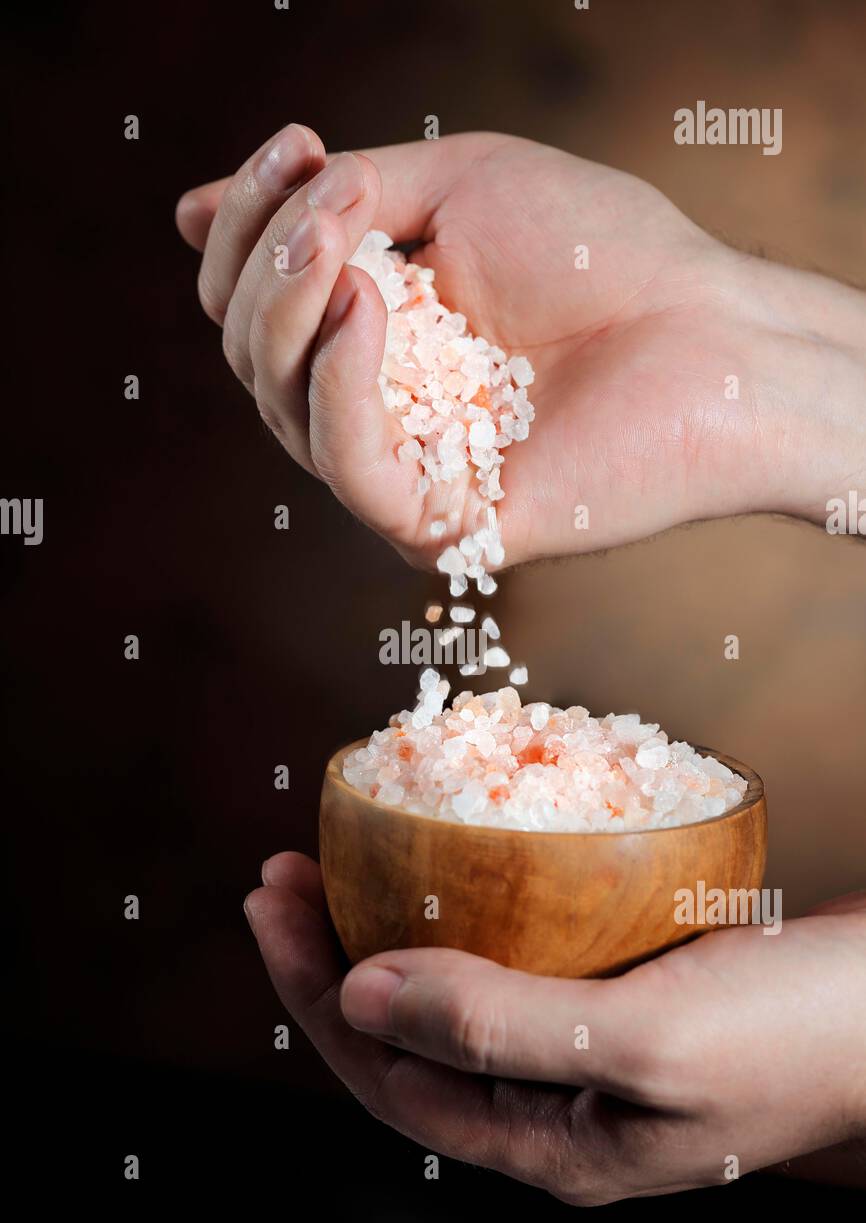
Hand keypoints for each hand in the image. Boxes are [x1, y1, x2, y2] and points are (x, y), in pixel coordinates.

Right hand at [177, 125, 865, 569]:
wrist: (708, 333)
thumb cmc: (604, 253)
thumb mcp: (457, 188)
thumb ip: (338, 199)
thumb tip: (188, 211)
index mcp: (374, 335)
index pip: (258, 297)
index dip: (249, 221)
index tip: (297, 142)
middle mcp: (375, 408)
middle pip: (252, 353)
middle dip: (267, 263)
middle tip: (324, 199)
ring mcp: (403, 471)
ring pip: (280, 407)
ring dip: (290, 310)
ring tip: (338, 241)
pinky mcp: (438, 526)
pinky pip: (346, 469)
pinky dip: (338, 384)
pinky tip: (367, 310)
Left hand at [244, 853, 865, 1203]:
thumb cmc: (795, 1033)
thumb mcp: (638, 1039)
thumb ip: (494, 1027)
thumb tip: (363, 998)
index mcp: (550, 1146)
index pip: (390, 1079)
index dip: (316, 996)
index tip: (274, 906)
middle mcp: (559, 1110)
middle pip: (410, 1044)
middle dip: (334, 962)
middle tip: (285, 875)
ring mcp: (591, 1058)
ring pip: (458, 1002)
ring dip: (393, 936)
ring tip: (343, 866)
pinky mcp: (623, 1004)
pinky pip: (516, 966)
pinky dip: (470, 920)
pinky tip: (456, 874)